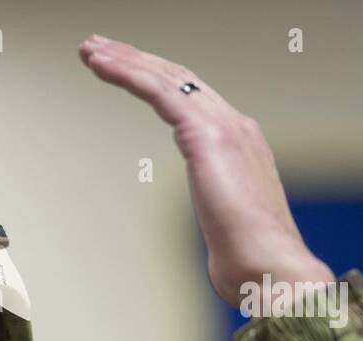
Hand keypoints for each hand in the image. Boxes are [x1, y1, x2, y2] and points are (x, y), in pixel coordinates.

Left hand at [78, 35, 333, 306]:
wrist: (270, 269)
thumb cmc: (250, 262)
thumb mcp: (226, 231)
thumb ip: (218, 220)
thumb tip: (218, 241)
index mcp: (240, 147)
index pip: (192, 100)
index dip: (157, 81)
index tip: (127, 71)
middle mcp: (235, 127)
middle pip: (178, 78)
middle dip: (136, 59)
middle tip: (100, 49)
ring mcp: (224, 127)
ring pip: (166, 76)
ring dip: (125, 59)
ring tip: (92, 50)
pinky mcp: (206, 136)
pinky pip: (160, 91)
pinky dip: (128, 73)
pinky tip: (102, 65)